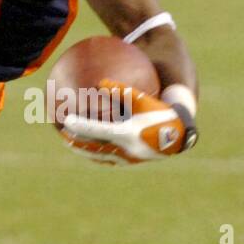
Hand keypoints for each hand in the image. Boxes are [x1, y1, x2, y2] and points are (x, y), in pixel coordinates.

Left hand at [60, 80, 195, 164]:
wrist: (180, 134)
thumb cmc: (162, 111)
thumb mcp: (144, 98)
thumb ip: (122, 90)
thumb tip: (99, 82)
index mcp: (130, 133)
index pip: (100, 131)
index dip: (82, 126)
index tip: (66, 121)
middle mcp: (127, 149)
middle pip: (96, 146)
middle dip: (78, 141)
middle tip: (63, 133)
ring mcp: (129, 158)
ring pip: (100, 155)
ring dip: (84, 149)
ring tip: (70, 142)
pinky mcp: (132, 161)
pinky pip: (110, 158)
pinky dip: (97, 152)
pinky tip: (89, 147)